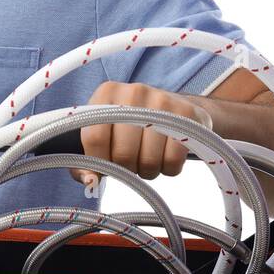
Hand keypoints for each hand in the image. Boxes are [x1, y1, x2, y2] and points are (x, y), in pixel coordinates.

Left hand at [70, 81, 211, 183]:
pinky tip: (165, 157)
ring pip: (149, 160)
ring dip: (148, 170)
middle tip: (130, 162)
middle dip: (126, 168)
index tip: (104, 167)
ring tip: (147, 158)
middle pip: (123, 153)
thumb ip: (86, 160)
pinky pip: (174, 160)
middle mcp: (134, 92)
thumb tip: (90, 181)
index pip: (95, 138)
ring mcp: (163, 100)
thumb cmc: (130, 128)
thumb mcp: (104, 133)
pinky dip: (169, 169)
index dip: (98, 162)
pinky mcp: (187, 114)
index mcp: (107, 93)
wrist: (173, 110)